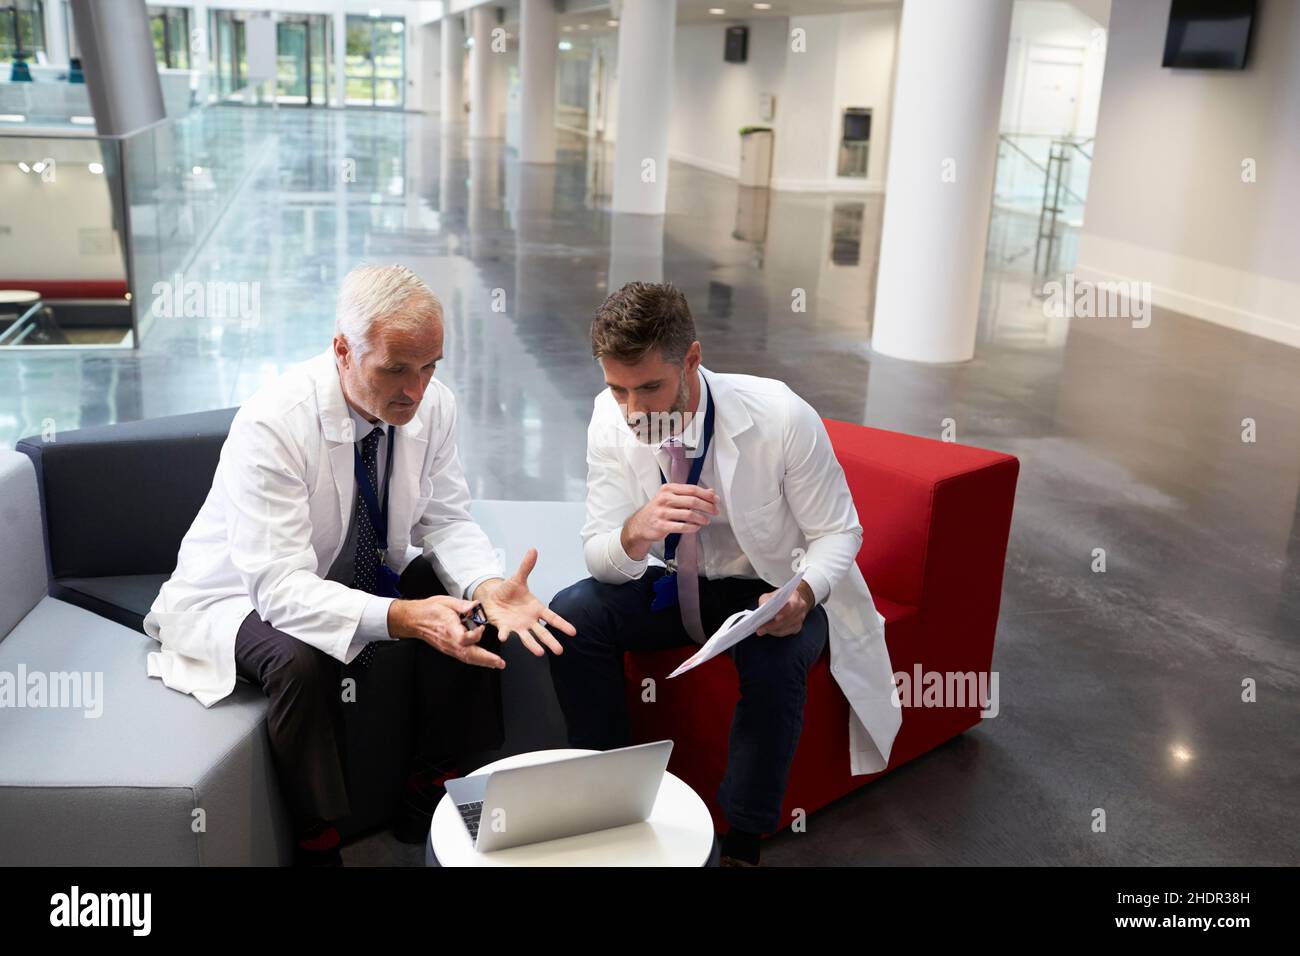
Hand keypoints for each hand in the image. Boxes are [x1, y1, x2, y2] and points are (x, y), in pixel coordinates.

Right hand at [388, 595, 503, 668]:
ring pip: (467, 658)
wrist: (415, 619)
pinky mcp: (449, 649)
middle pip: (469, 655)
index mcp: (449, 628)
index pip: (465, 638)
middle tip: (499, 663)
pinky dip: (475, 660)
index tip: (482, 627)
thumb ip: (463, 605)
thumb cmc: (430, 610)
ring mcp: (449, 647)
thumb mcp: (446, 601)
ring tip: (496, 664)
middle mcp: (450, 641)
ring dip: (483, 663)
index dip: (475, 635)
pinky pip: (463, 657)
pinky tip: (484, 661)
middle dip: (486, 660)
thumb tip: (476, 605)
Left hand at [474, 548, 576, 655]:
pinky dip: (506, 635)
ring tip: (540, 653)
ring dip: (533, 645)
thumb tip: (533, 550)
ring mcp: (518, 626)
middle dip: (551, 641)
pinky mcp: (505, 628)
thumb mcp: (518, 578)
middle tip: (560, 651)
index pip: (552, 618)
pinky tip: (505, 638)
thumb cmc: (508, 590)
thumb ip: (526, 566)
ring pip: (528, 638)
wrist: (492, 597)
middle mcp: (529, 620)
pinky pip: (506, 633)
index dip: (562, 624)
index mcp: (536, 609)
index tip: (573, 632)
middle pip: (543, 632)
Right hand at [621, 483, 719, 560]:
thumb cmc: (659, 510)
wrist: (640, 524)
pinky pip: (682, 526)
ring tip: (706, 521)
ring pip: (688, 514)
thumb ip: (690, 494)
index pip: (692, 489)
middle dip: (707, 506)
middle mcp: (664, 499)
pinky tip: (696, 527)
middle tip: (715, 511)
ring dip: (701, 518)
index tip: (716, 500)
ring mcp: (662, 512)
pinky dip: (693, 527)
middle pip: (692, 501)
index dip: (706, 495)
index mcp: (668, 489)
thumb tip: (711, 493)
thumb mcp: (672, 497)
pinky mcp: (661, 525)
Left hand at [755, 581, 815, 636]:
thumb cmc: (776, 598)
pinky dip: (777, 632)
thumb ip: (766, 600)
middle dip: (774, 624)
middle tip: (761, 629)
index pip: (793, 604)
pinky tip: (769, 631)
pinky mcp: (798, 627)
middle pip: (789, 618)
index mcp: (795, 596)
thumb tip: (762, 610)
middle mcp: (801, 607)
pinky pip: (787, 632)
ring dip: (774, 629)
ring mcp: (800, 618)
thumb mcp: (769, 595)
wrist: (787, 602)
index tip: (776, 618)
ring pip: (787, 627)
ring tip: (762, 630)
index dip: (785, 612)